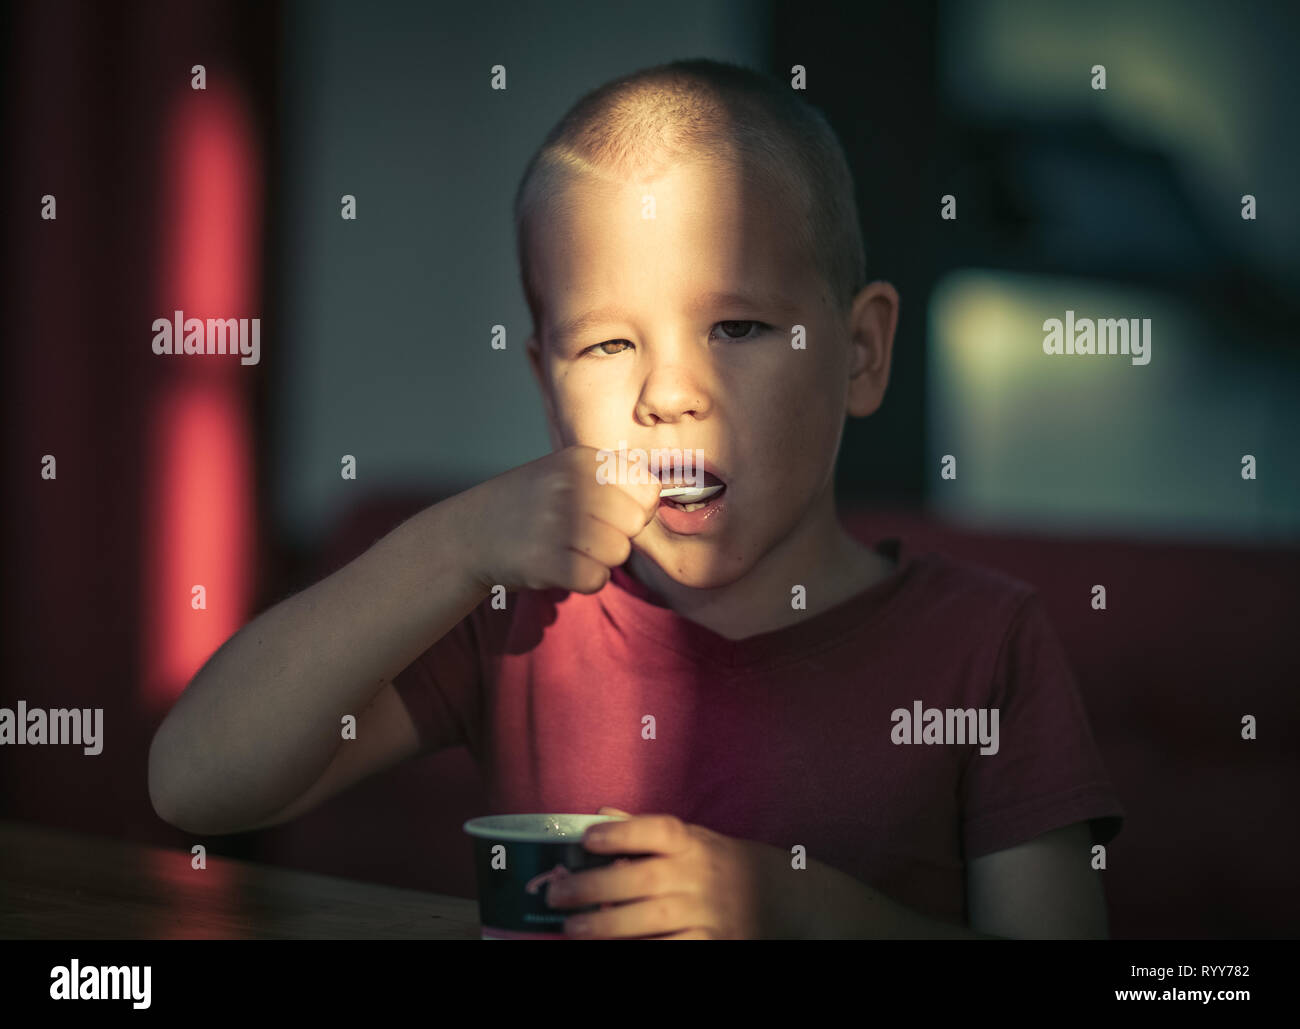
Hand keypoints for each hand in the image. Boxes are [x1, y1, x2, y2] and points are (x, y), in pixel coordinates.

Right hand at [459, 446, 661, 594]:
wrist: (470, 533)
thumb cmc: (532, 505)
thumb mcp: (566, 474)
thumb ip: (614, 481)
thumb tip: (658, 502)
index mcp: (581, 460)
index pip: (647, 489)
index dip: (634, 508)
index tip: (608, 513)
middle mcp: (569, 485)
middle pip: (635, 524)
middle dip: (617, 535)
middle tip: (583, 535)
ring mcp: (555, 522)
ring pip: (619, 553)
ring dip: (599, 559)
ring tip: (569, 549)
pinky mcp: (544, 560)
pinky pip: (596, 579)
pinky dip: (584, 580)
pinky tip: (561, 566)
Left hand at [544, 806, 778, 938]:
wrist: (782, 897)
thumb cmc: (720, 864)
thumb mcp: (692, 839)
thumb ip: (644, 830)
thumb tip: (598, 813)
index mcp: (693, 842)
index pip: (657, 830)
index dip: (621, 832)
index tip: (586, 838)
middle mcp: (701, 876)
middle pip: (644, 879)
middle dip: (595, 888)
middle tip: (555, 894)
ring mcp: (709, 915)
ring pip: (653, 921)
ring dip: (608, 926)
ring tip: (571, 928)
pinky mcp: (715, 946)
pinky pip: (673, 951)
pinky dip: (644, 950)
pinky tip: (611, 950)